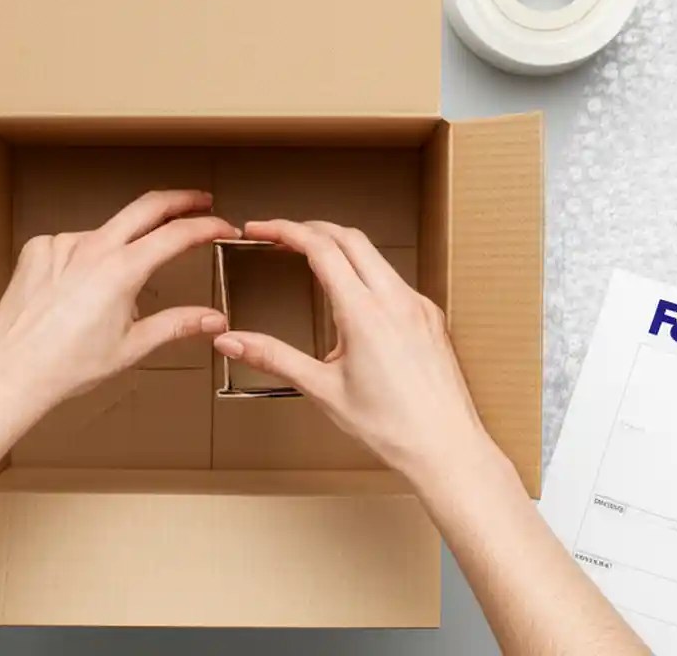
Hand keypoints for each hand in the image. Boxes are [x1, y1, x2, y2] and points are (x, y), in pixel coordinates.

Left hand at [0, 190, 239, 416]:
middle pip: (147, 207)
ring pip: (106, 232)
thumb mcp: (132, 347)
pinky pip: (73, 243)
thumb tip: (214, 319)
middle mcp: (92, 247)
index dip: (206, 226)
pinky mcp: (38, 248)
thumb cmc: (69, 365)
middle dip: (179, 200)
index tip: (223, 226)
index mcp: (122, 270)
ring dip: (122, 247)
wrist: (13, 371)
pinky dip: (85, 258)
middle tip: (199, 201)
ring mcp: (62, 243)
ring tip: (115, 291)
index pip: (177, 234)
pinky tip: (78, 289)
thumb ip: (177, 325)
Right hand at [212, 219, 495, 482]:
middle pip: (350, 238)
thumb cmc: (390, 426)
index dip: (286, 231)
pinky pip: (394, 281)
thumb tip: (230, 341)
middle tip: (281, 236)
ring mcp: (418, 305)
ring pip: (375, 256)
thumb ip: (274, 358)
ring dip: (340, 248)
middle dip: (312, 228)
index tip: (261, 229)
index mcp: (365, 313)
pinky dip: (366, 273)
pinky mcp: (430, 318)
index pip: (321, 248)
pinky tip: (352, 298)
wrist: (446, 447)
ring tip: (311, 260)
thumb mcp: (323, 390)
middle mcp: (395, 299)